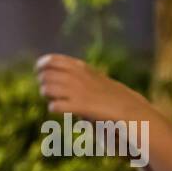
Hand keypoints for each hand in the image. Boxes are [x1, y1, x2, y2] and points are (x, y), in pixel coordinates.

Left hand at [35, 54, 153, 124]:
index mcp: (83, 69)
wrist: (133, 109)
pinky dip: (53, 107)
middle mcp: (80, 77)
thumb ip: (80, 76)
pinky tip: (57, 109)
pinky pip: (57, 106)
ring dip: (46, 94)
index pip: (54, 60)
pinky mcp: (82, 107)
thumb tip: (60, 77)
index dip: (43, 64)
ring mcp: (80, 92)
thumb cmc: (112, 98)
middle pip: (47, 74)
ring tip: (52, 99)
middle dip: (42, 81)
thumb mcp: (95, 80)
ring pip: (48, 88)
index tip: (39, 70)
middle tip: (46, 89)